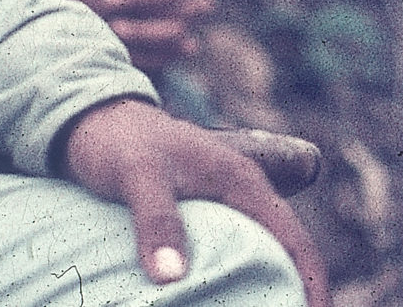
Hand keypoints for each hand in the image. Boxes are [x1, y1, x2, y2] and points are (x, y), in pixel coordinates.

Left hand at [62, 97, 328, 305]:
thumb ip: (156, 221)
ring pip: (261, 250)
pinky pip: (233, 248)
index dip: (313, 283)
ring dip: (268, 283)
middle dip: (295, 289)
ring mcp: (224, 200)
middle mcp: (242, 191)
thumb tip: (171, 277)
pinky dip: (240, 275)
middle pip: (286, 250)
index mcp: (241, 180)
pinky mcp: (202, 210)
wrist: (89, 114)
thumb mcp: (136, 177)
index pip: (295, 239)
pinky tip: (227, 298)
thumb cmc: (117, 141)